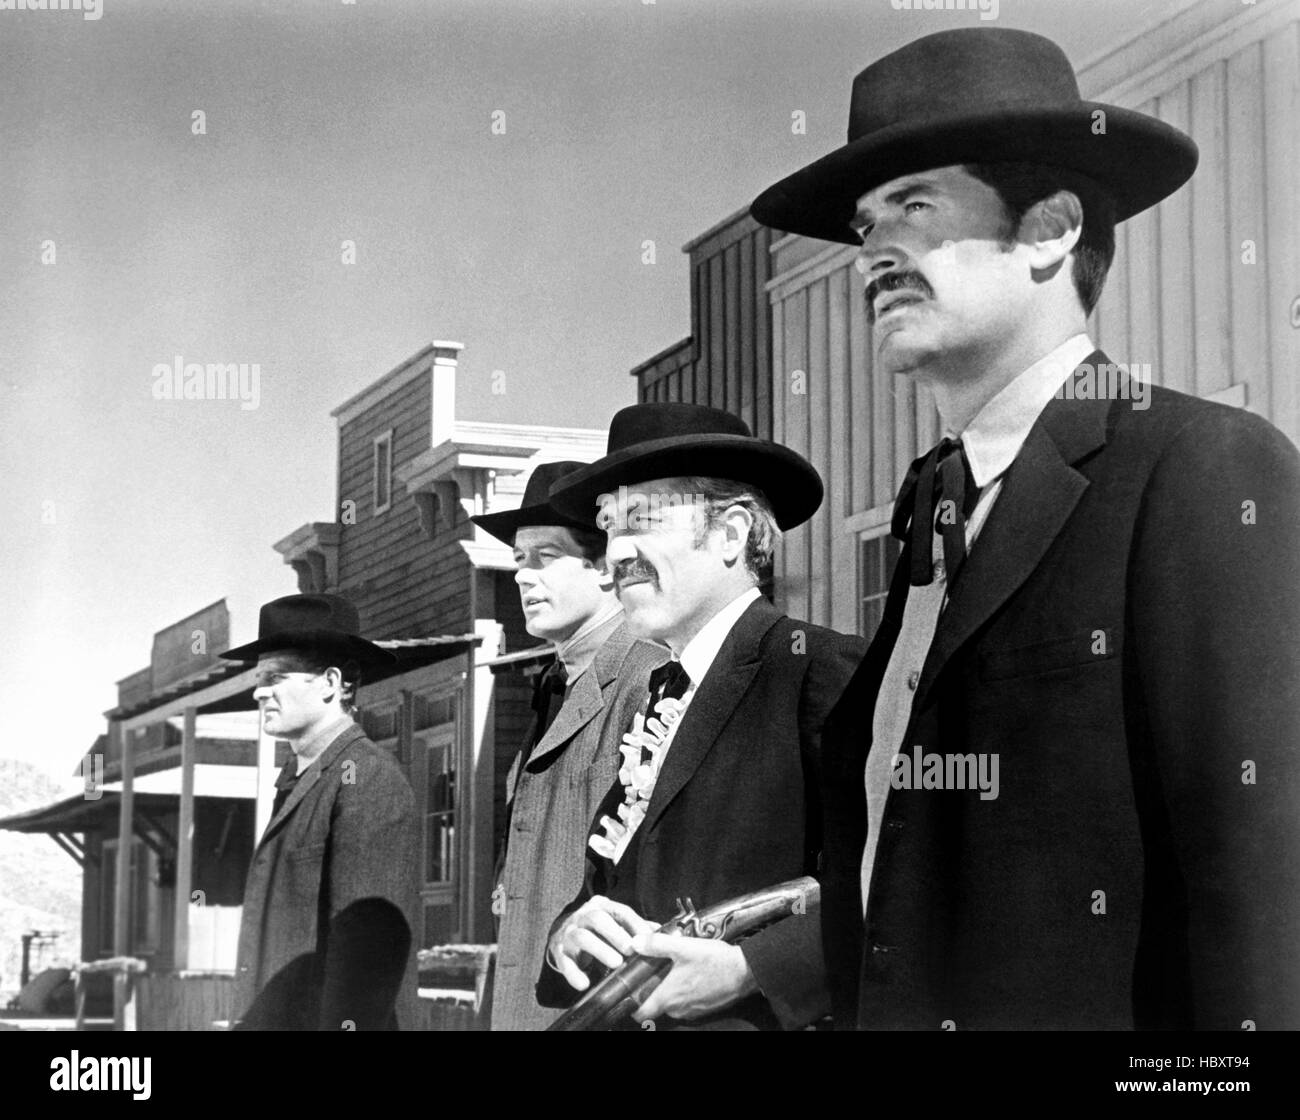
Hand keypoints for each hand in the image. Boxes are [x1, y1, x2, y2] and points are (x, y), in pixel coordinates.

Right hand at [548, 896, 656, 991]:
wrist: (562, 935)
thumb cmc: (597, 930)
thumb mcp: (615, 923)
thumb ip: (635, 927)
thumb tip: (660, 932)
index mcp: (600, 906)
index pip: (620, 911)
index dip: (635, 924)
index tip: (648, 938)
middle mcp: (583, 916)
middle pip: (598, 919)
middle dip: (616, 934)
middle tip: (631, 949)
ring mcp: (569, 933)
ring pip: (582, 937)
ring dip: (600, 950)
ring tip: (616, 963)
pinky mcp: (559, 951)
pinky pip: (565, 962)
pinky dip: (573, 974)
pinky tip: (584, 984)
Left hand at [628, 933, 758, 1023]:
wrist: (744, 971)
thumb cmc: (713, 961)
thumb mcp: (682, 947)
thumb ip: (656, 945)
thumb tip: (635, 943)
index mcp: (668, 997)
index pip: (640, 1014)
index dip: (632, 1005)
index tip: (631, 991)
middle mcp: (678, 1010)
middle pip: (656, 1007)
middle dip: (653, 991)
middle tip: (655, 972)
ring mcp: (692, 1011)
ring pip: (672, 1005)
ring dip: (671, 991)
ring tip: (675, 970)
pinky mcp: (704, 1009)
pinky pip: (687, 1004)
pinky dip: (685, 993)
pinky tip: (691, 975)